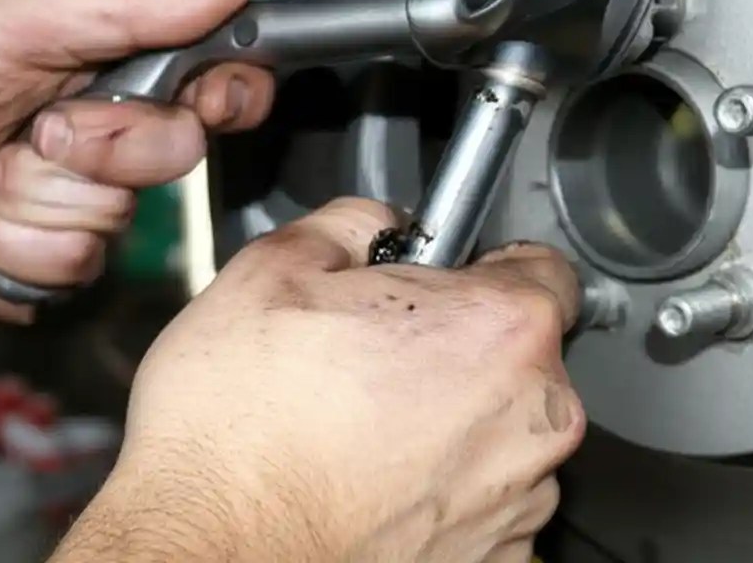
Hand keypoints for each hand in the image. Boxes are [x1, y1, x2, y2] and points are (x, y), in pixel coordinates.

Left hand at [0, 0, 273, 320]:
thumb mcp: (9, 20)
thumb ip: (124, 1)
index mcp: (101, 62)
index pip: (210, 75)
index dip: (226, 90)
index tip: (207, 96)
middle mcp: (99, 135)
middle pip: (179, 152)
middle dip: (108, 146)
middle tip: (42, 129)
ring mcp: (76, 203)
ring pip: (122, 218)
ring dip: (43, 198)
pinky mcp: (50, 265)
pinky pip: (79, 268)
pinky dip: (19, 249)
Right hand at [52, 198, 585, 562]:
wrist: (209, 551)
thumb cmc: (238, 432)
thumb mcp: (272, 271)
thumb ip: (350, 223)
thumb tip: (374, 225)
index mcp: (499, 329)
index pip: (543, 268)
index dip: (484, 267)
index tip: (444, 283)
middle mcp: (531, 417)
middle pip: (520, 356)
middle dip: (459, 347)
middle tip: (373, 357)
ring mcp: (520, 498)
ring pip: (502, 433)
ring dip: (453, 423)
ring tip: (362, 427)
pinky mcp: (498, 557)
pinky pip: (486, 501)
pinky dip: (444, 490)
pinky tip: (374, 483)